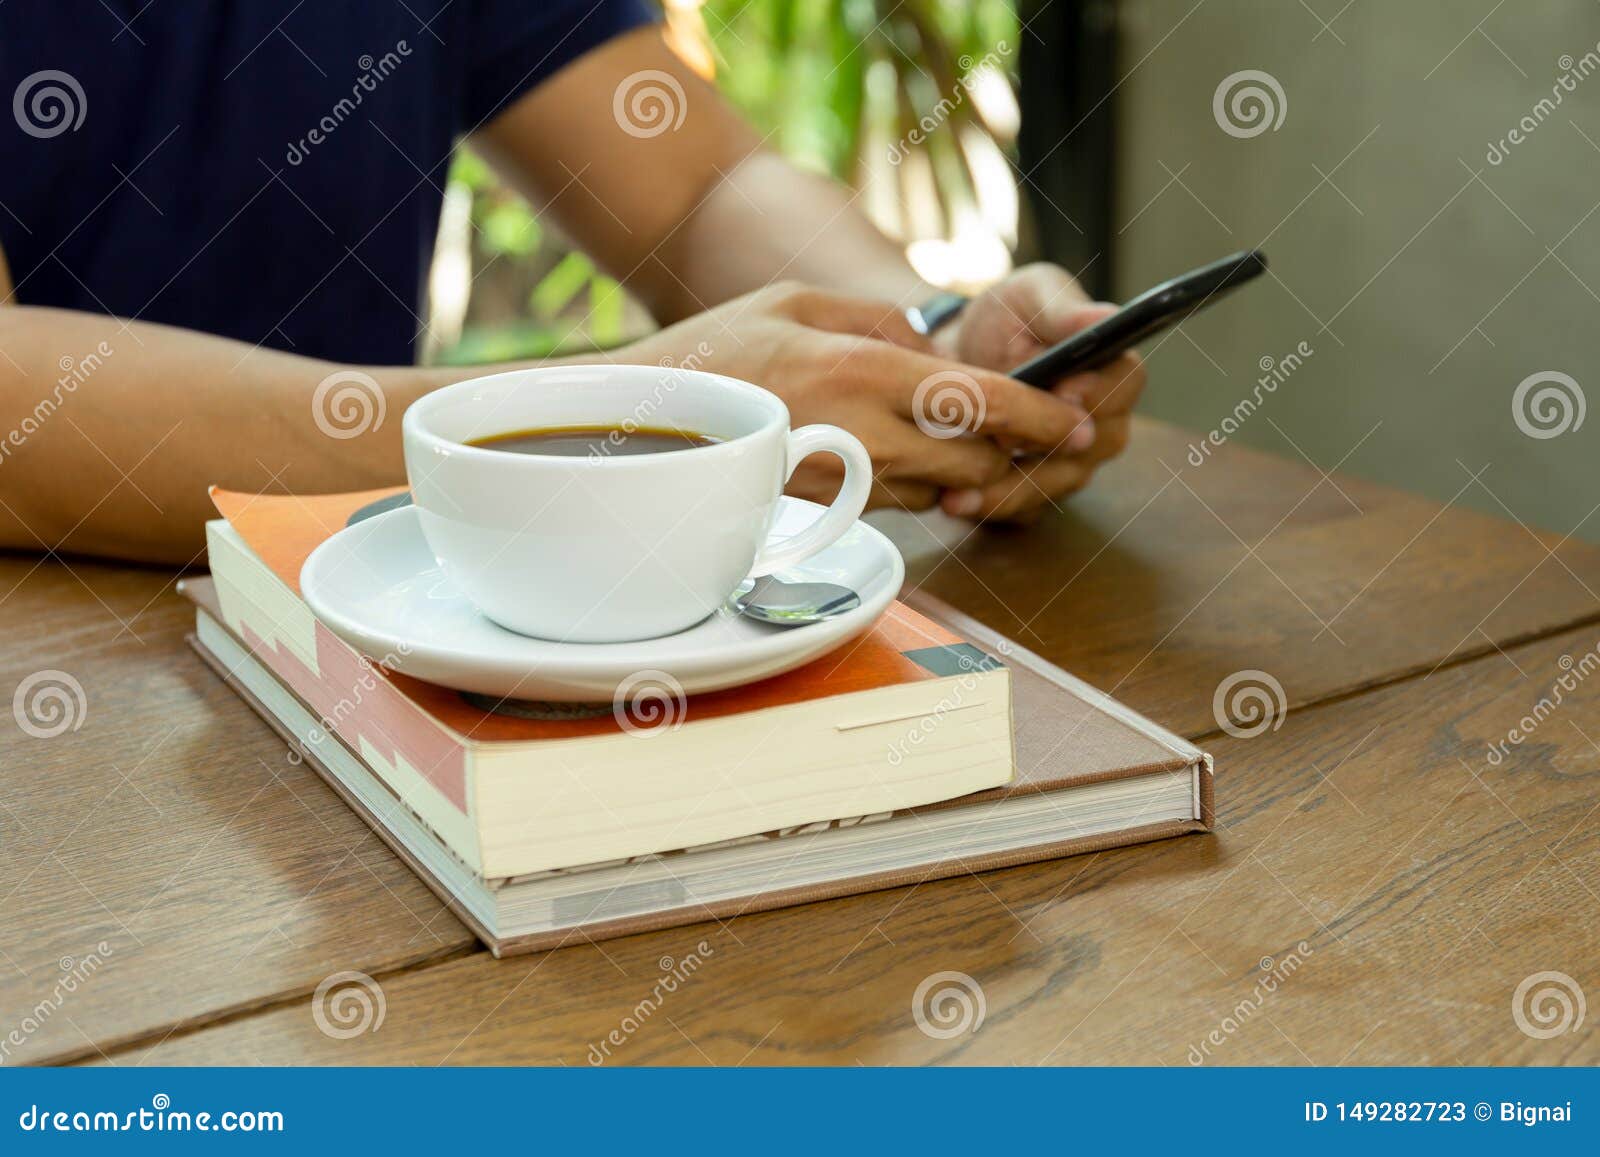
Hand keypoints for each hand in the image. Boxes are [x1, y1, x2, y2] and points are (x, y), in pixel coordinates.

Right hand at [616, 282, 1095, 513]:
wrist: (637, 429)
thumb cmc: (712, 354)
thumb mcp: (794, 302)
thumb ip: (873, 318)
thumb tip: (929, 342)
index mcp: (862, 374)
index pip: (978, 401)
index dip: (1038, 416)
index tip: (1078, 422)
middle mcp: (861, 436)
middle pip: (975, 460)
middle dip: (1017, 452)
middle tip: (1051, 437)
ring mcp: (844, 482)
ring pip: (943, 488)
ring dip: (973, 472)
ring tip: (995, 446)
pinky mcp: (825, 510)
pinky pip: (899, 501)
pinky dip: (925, 483)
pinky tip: (920, 459)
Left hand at [931, 263, 1145, 521]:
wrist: (959, 355)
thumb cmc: (1008, 318)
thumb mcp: (1032, 297)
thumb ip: (1064, 311)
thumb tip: (1107, 318)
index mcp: (1113, 371)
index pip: (1122, 386)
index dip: (1095, 391)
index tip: (1063, 390)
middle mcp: (1101, 424)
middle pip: (1090, 447)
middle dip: (1046, 449)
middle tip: (1001, 445)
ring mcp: (1071, 462)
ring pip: (1053, 484)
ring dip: (1009, 491)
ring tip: (963, 492)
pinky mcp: (1037, 489)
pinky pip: (1022, 509)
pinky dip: (988, 507)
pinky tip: (954, 502)